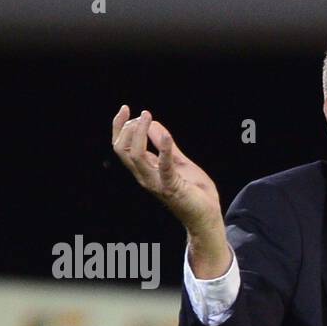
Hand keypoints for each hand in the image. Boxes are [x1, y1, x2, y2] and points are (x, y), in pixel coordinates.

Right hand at [111, 105, 224, 242]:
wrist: (207, 216)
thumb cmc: (195, 192)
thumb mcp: (179, 163)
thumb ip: (167, 146)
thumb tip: (154, 124)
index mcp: (145, 170)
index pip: (121, 147)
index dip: (118, 127)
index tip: (126, 109)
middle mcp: (145, 176)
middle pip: (122, 149)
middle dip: (126, 128)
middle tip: (142, 115)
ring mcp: (156, 183)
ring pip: (135, 156)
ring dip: (139, 133)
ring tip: (148, 117)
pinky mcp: (172, 187)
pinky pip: (164, 166)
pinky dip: (164, 149)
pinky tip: (166, 135)